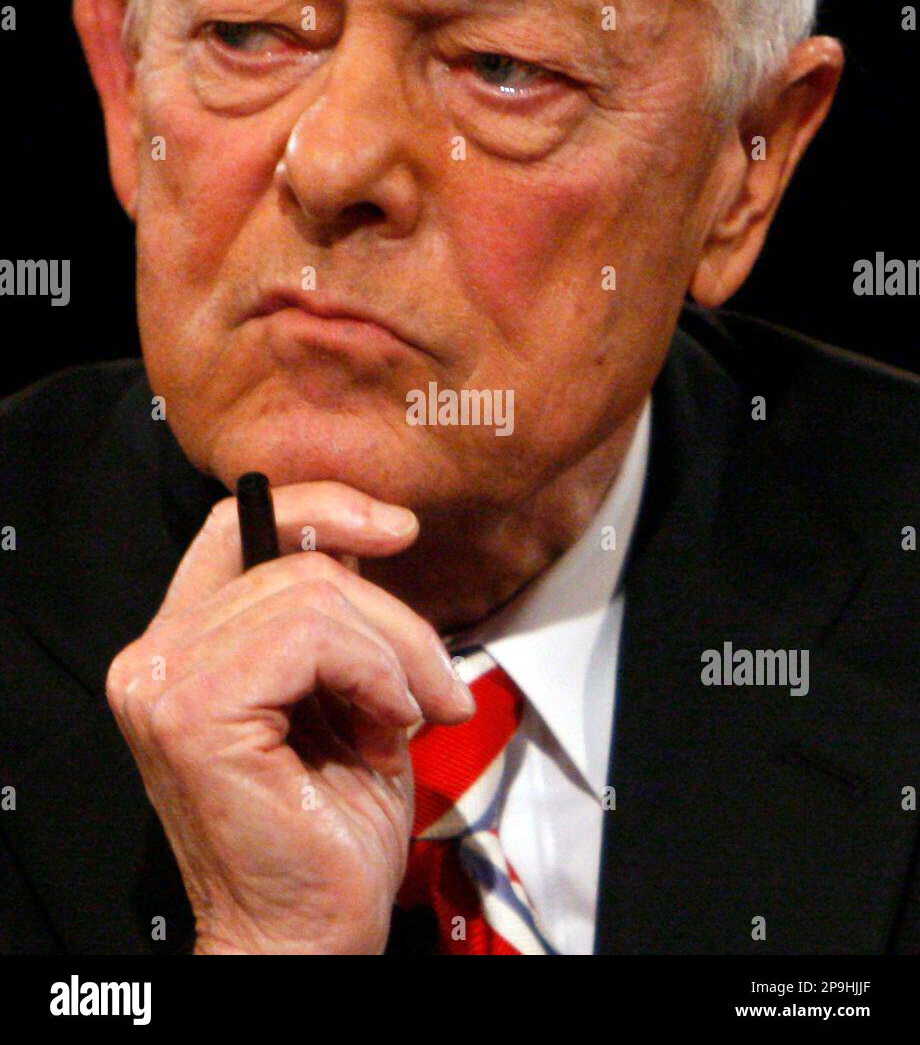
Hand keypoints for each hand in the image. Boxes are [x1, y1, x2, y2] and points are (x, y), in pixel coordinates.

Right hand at [105, 482, 474, 953]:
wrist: (304, 929)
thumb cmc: (324, 828)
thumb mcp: (339, 692)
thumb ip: (330, 619)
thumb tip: (365, 543)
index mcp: (185, 645)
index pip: (236, 526)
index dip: (319, 508)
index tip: (393, 527)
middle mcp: (158, 655)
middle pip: (297, 563)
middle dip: (393, 618)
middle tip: (435, 685)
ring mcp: (167, 679)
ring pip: (314, 595)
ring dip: (392, 654)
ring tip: (405, 716)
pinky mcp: (195, 709)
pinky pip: (316, 636)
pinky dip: (375, 674)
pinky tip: (383, 726)